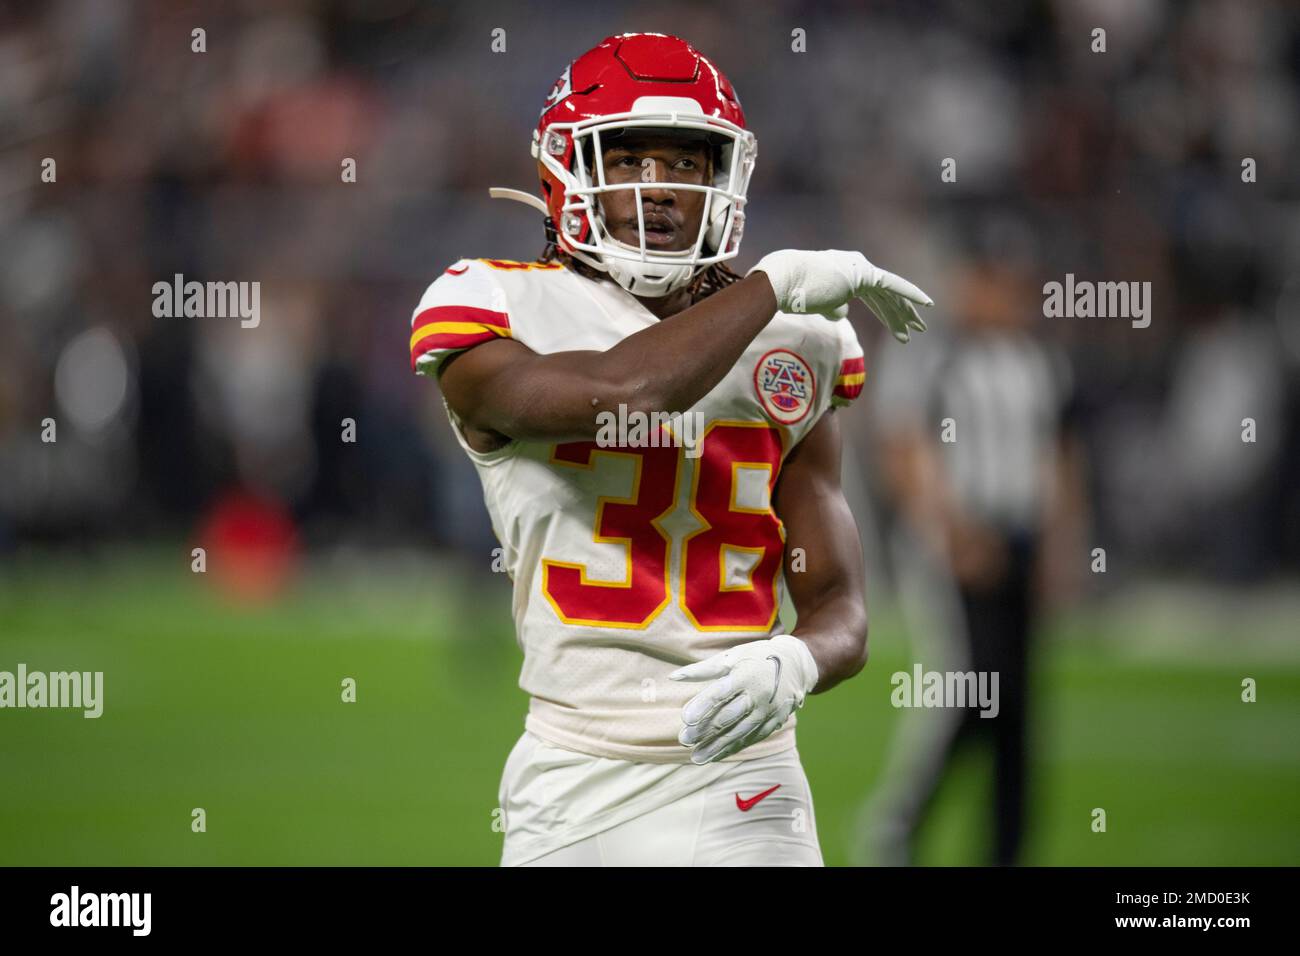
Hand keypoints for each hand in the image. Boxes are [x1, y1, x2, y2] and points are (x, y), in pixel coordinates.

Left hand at [669, 634, 819, 763]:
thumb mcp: (732, 656)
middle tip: (684, 740)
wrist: (798, 664)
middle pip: (728, 716)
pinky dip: (733, 748)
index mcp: (746, 675)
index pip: (721, 693)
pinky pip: (751, 738)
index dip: (703, 706)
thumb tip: (673, 678)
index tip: (685, 719)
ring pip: (739, 732)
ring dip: (717, 746)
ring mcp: (768, 711)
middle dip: (705, 730)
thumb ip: (703, 670)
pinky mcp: (774, 722)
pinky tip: (716, 756)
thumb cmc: (757, 657)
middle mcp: (758, 695)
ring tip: (696, 757)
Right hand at [748, 249, 932, 340]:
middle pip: (883, 295)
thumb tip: (844, 313)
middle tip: (915, 329)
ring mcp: (860, 269)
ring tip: (919, 329)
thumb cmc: (793, 294)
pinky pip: (893, 286)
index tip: (896, 325)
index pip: (870, 294)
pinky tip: (926, 303)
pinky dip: (910, 294)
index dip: (884, 311)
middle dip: (899, 314)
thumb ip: (833, 307)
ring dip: (905, 313)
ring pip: (890, 294)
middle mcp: (855, 266)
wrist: (783, 282)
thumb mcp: (817, 304)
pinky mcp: (864, 275)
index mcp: (843, 271)